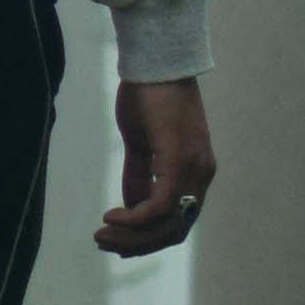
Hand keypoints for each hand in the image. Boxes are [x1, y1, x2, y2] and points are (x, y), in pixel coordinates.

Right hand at [96, 75, 213, 255]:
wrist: (154, 61)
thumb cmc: (149, 95)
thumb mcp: (141, 143)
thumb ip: (140, 175)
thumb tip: (131, 205)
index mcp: (196, 171)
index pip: (178, 221)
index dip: (148, 238)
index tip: (117, 242)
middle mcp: (202, 174)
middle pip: (173, 230)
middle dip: (137, 244)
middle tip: (103, 244)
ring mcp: (194, 169)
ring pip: (167, 224)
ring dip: (132, 236)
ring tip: (102, 235)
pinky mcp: (179, 161)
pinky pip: (159, 207)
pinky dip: (134, 218)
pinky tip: (111, 216)